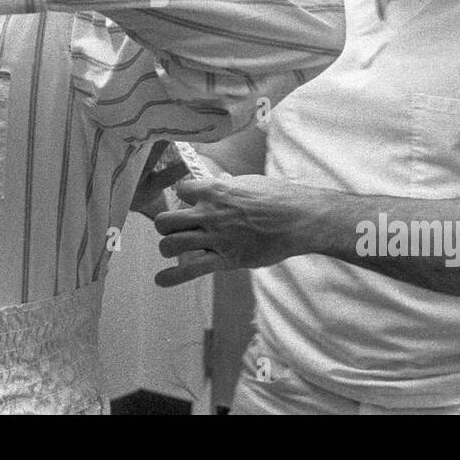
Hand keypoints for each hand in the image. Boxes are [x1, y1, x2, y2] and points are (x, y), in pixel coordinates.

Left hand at [152, 175, 325, 286]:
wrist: (299, 219)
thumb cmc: (279, 197)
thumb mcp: (250, 182)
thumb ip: (230, 184)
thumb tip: (221, 180)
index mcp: (215, 189)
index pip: (180, 190)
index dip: (182, 196)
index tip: (188, 201)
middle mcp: (210, 213)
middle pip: (165, 220)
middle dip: (164, 225)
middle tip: (173, 229)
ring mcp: (216, 237)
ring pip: (171, 244)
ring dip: (167, 248)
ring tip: (173, 249)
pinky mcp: (226, 259)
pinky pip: (191, 270)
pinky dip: (172, 277)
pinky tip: (160, 280)